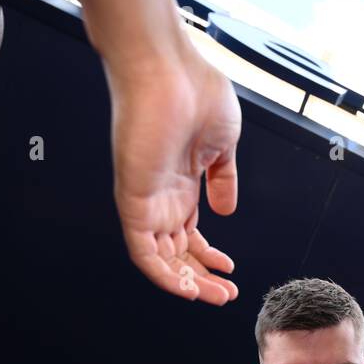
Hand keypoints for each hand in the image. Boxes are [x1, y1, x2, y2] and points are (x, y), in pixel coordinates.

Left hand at [107, 51, 240, 303]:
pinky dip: (164, 274)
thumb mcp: (223, 145)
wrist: (168, 67)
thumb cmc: (195, 90)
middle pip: (176, 252)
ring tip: (216, 296)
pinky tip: (188, 288)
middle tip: (226, 295)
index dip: (209, 258)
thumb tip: (227, 211)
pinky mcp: (132, 198)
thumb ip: (225, 180)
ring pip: (160, 258)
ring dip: (188, 283)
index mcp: (181, 183)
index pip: (189, 235)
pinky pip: (142, 250)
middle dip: (202, 278)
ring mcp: (146, 198)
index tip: (231, 272)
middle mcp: (161, 195)